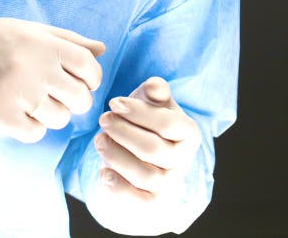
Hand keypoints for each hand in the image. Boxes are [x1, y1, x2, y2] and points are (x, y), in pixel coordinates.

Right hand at [0, 17, 105, 142]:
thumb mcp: (27, 29)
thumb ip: (66, 39)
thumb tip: (102, 49)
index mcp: (43, 43)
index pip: (90, 68)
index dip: (90, 79)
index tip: (76, 82)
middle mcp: (35, 67)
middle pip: (80, 99)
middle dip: (72, 101)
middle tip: (52, 95)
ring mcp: (18, 93)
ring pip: (59, 119)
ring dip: (49, 114)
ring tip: (28, 101)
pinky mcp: (0, 116)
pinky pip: (35, 133)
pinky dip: (29, 127)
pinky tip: (14, 112)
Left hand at [90, 77, 201, 232]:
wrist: (139, 153)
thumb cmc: (144, 120)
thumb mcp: (149, 101)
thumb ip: (154, 91)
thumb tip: (154, 85)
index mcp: (189, 132)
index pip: (168, 124)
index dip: (138, 112)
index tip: (113, 102)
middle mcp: (184, 161)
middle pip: (153, 149)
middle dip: (122, 132)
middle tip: (103, 119)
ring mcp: (170, 185)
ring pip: (145, 176)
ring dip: (116, 156)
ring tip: (99, 140)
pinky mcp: (154, 202)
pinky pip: (139, 202)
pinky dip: (118, 187)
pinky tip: (103, 171)